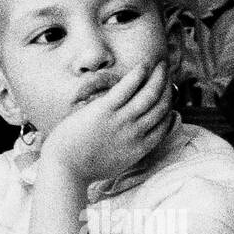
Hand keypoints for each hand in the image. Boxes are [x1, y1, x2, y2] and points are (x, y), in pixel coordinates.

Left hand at [44, 62, 172, 185]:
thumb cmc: (85, 167)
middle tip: (167, 76)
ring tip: (161, 66)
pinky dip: (138, 75)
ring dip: (159, 78)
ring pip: (149, 95)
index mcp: (140, 148)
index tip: (169, 98)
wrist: (64, 168)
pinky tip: (143, 65)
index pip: (164, 125)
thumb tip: (135, 145)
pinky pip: (127, 88)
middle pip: (160, 107)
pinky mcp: (104, 110)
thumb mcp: (116, 164)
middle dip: (168, 89)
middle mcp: (135, 134)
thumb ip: (129, 152)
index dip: (170, 109)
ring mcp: (121, 121)